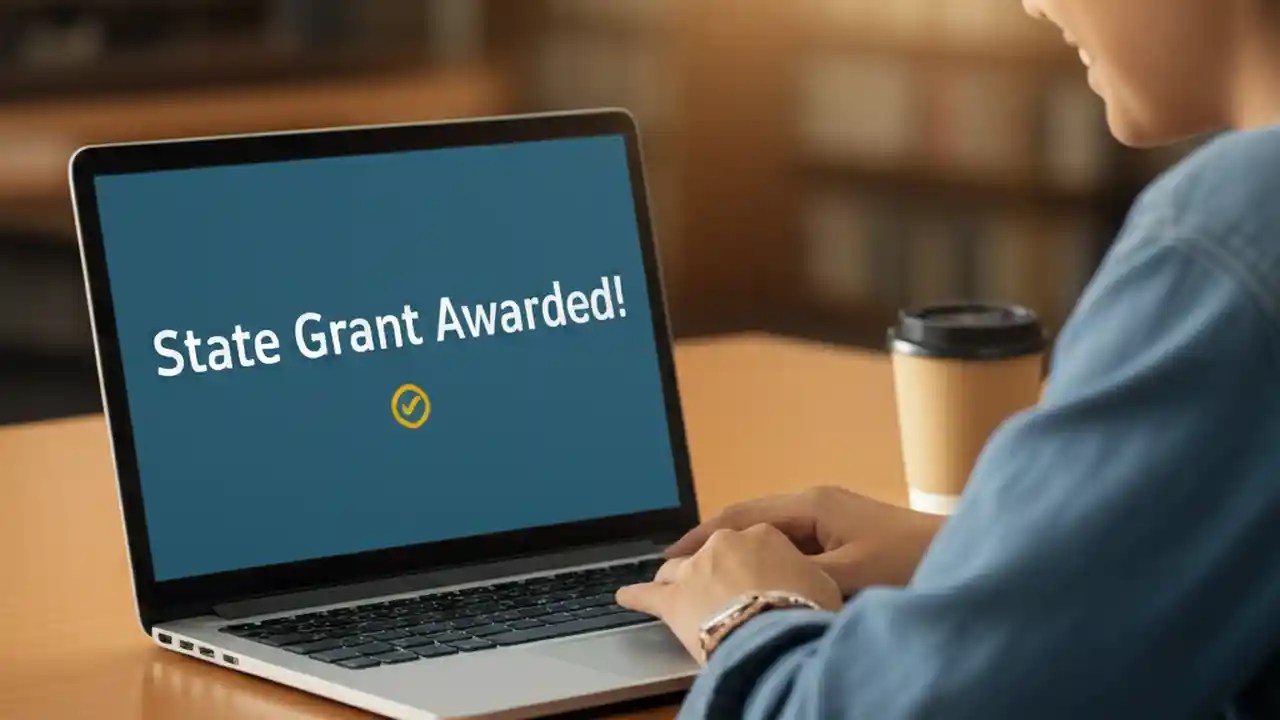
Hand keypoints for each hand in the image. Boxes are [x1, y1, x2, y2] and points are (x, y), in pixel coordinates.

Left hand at [616, 524, 841, 662]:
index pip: (754, 545)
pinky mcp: (672, 599)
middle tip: (718, 589)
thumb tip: (802, 585)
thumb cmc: (805, 608)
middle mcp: (723, 545)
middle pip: (711, 554)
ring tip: (669, 586)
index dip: (754, 565)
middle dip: (712, 569)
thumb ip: (804, 578)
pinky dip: (635, 595)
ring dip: (674, 578)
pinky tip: (623, 596)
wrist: (775, 628)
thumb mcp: (823, 585)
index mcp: (763, 536)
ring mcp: (693, 569)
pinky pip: (647, 595)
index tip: (758, 580)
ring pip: (677, 569)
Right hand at [666, 486, 944, 595]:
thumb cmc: (914, 560)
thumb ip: (800, 578)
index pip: (741, 515)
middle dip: (714, 545)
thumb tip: (756, 585)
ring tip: (710, 580)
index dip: (703, 535)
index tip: (671, 556)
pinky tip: (758, 585)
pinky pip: (791, 548)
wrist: (964, 554)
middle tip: (680, 573)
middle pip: (750, 522)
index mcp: (812, 505)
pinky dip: (767, 563)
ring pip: (769, 537)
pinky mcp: (841, 537)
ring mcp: (829, 519)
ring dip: (741, 555)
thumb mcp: (851, 574)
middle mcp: (816, 505)